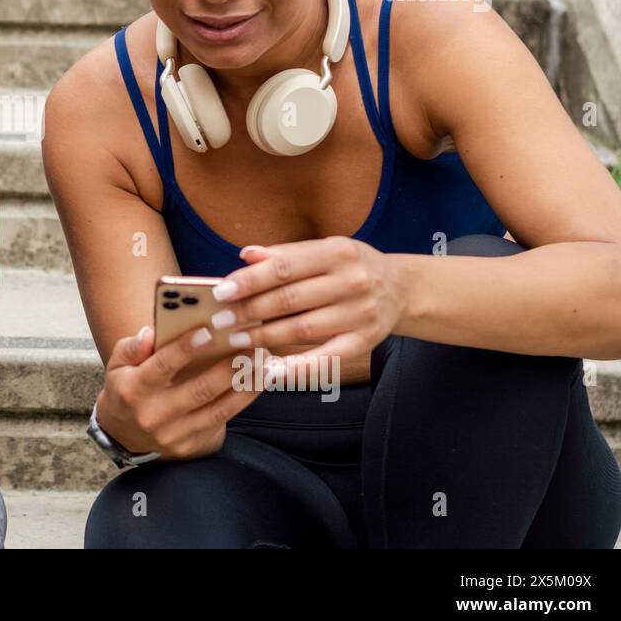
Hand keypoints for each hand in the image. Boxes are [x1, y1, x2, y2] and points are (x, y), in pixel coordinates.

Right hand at [95, 324, 271, 460]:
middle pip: (199, 390)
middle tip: (252, 346)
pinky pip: (222, 420)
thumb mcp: (118, 364)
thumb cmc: (126, 387)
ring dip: (246, 386)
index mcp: (133, 389)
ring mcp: (174, 434)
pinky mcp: (191, 445)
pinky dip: (243, 401)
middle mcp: (154, 415)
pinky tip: (258, 383)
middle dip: (229, 367)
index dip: (185, 349)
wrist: (123, 434)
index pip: (162, 366)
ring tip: (266, 365)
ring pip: (218, 408)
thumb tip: (151, 332)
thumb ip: (132, 347)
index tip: (208, 331)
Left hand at [216, 237, 407, 376]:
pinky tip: (270, 371)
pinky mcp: (364, 341)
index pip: (284, 267)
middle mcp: (351, 281)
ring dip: (264, 337)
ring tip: (236, 339)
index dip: (250, 280)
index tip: (221, 291)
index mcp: (336, 252)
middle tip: (220, 320)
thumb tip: (246, 255)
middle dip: (249, 310)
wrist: (401, 288)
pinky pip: (326, 359)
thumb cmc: (349, 267)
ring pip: (302, 329)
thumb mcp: (323, 250)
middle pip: (290, 299)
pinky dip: (296, 368)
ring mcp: (360, 314)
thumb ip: (285, 253)